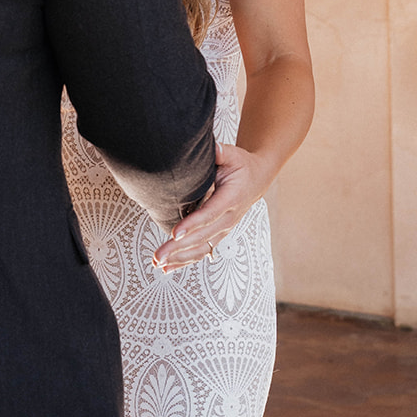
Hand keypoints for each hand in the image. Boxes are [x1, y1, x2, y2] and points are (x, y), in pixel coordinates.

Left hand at [152, 141, 271, 270]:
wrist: (257, 179)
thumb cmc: (242, 166)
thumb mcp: (234, 155)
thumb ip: (221, 153)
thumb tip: (213, 148)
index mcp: (232, 198)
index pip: (210, 213)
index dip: (192, 224)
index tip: (175, 233)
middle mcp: (229, 218)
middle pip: (202, 236)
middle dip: (179, 248)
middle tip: (159, 254)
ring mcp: (224, 229)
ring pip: (202, 248)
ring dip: (180, 258)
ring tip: (160, 264)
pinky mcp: (218, 234)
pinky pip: (203, 251)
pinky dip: (185, 260)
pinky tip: (168, 268)